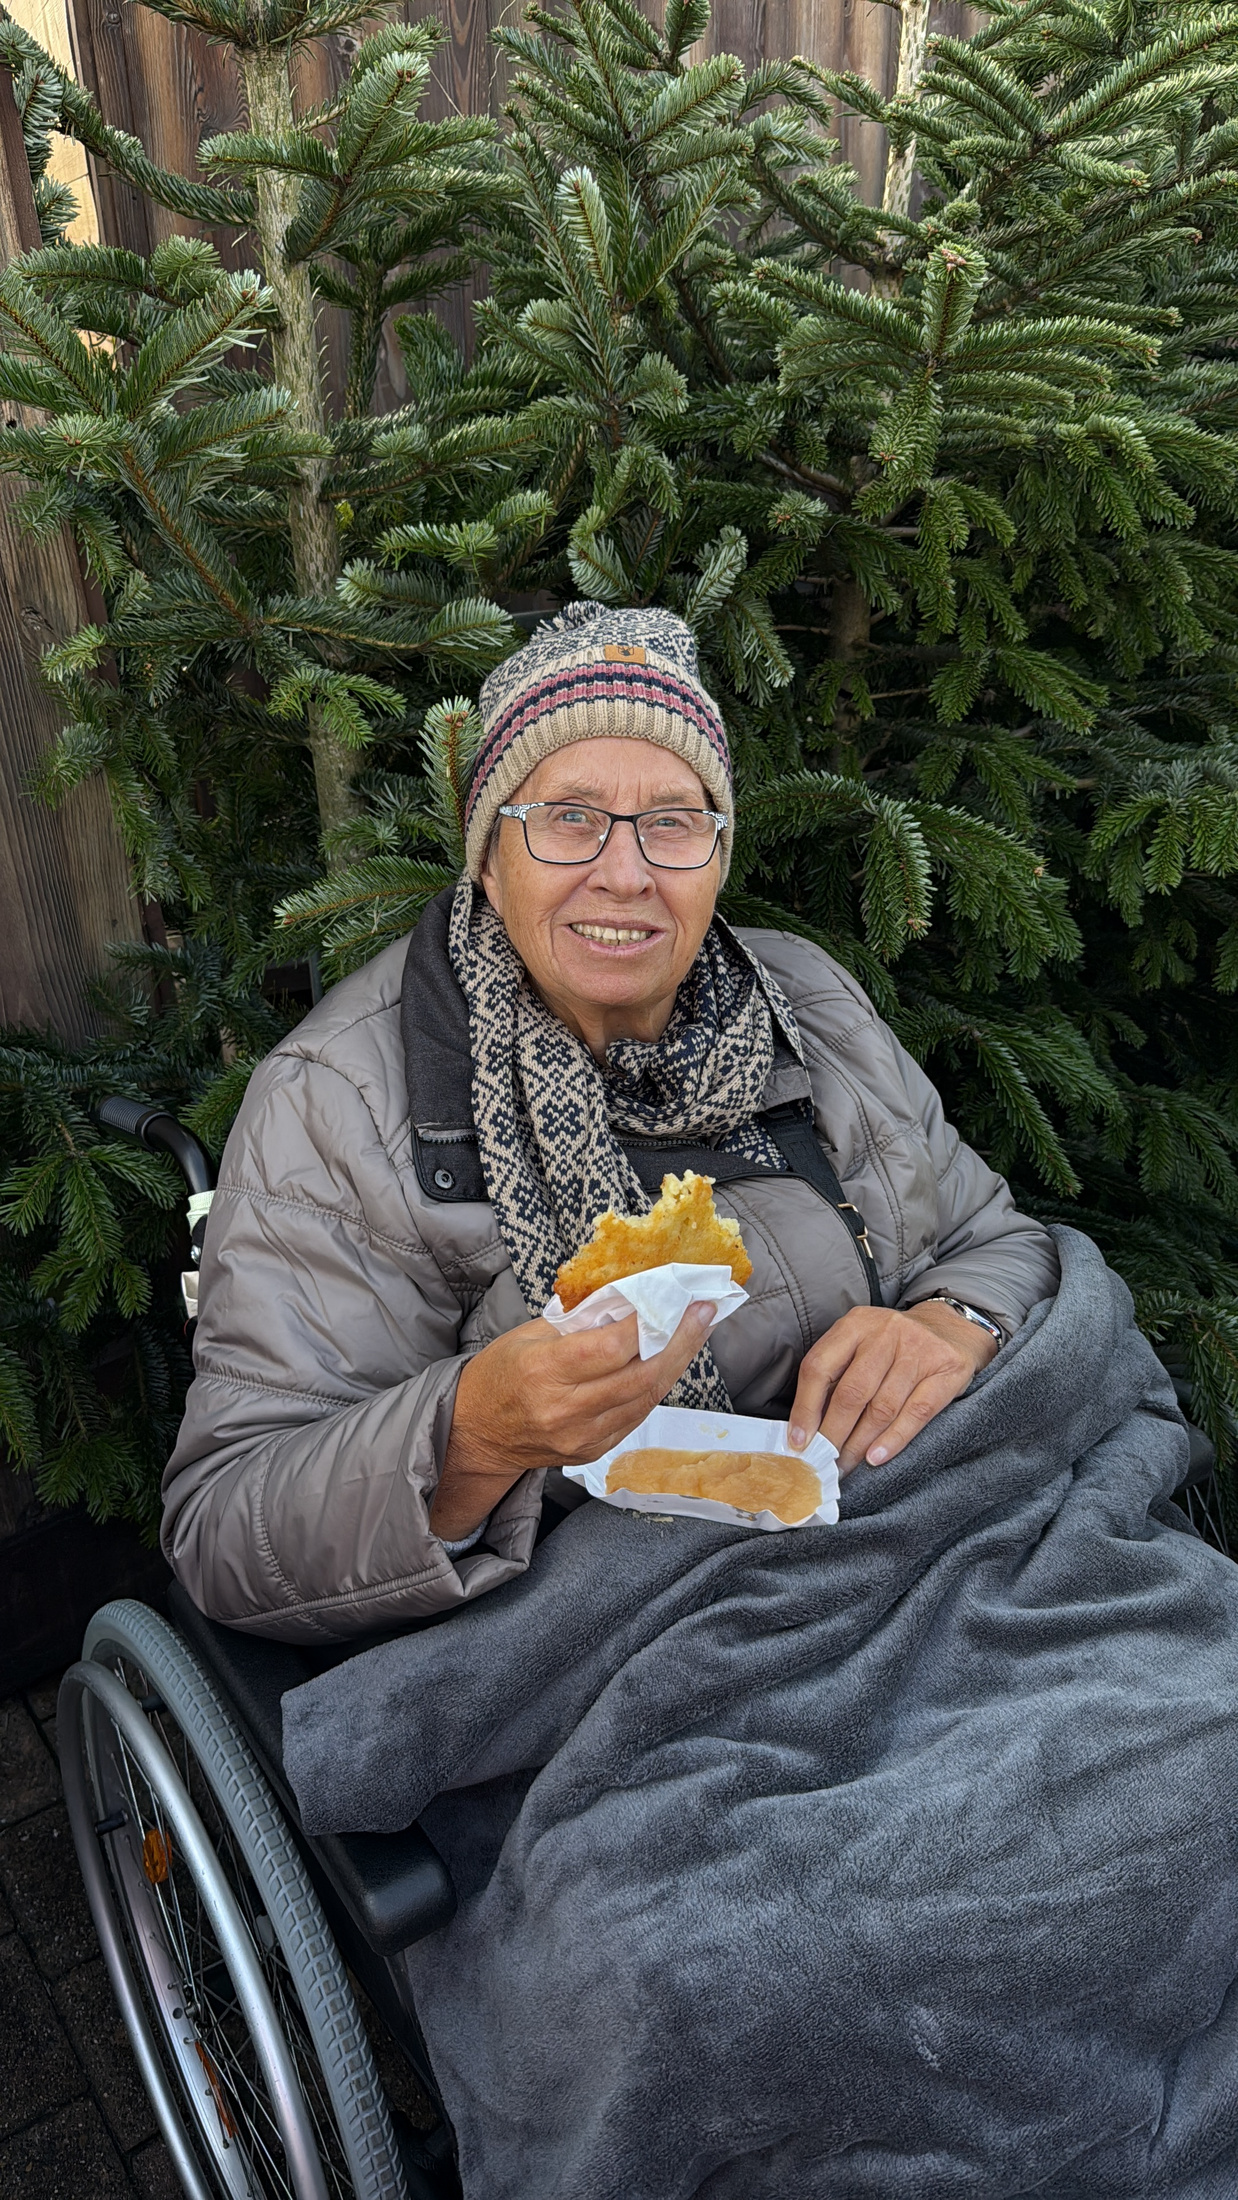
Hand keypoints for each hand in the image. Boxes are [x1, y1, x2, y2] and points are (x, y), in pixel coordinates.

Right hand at [429, 1301, 715, 1541]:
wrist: (475, 1433)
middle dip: (680, 1341)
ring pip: (646, 1398)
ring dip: (676, 1363)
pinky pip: (636, 1416)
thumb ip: (579, 1319)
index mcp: (544, 1372)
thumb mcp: (529, 1334)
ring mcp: (582, 1436)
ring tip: (694, 1332)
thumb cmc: (499, 1374)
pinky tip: (667, 1363)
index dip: (649, 1323)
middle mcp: (565, 1409)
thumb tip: (628, 1297)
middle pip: (640, 1376)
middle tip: (704, 1312)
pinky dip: (655, 1387)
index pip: (610, 1348)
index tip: (676, 1298)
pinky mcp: (592, 1451)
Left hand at [787, 1300, 997, 1475]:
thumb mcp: (861, 1344)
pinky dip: (894, 1439)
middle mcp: (886, 1332)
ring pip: (882, 1407)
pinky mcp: (947, 1370)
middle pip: (851, 1392)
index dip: (805, 1408)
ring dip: (860, 1443)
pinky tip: (877, 1457)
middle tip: (823, 1462)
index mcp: (855, 1324)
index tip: (798, 1442)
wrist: (952, 1327)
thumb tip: (806, 1429)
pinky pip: (917, 1412)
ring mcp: (919, 1349)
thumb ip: (836, 1375)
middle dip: (833, 1434)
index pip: (819, 1367)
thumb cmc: (895, 1346)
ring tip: (846, 1465)